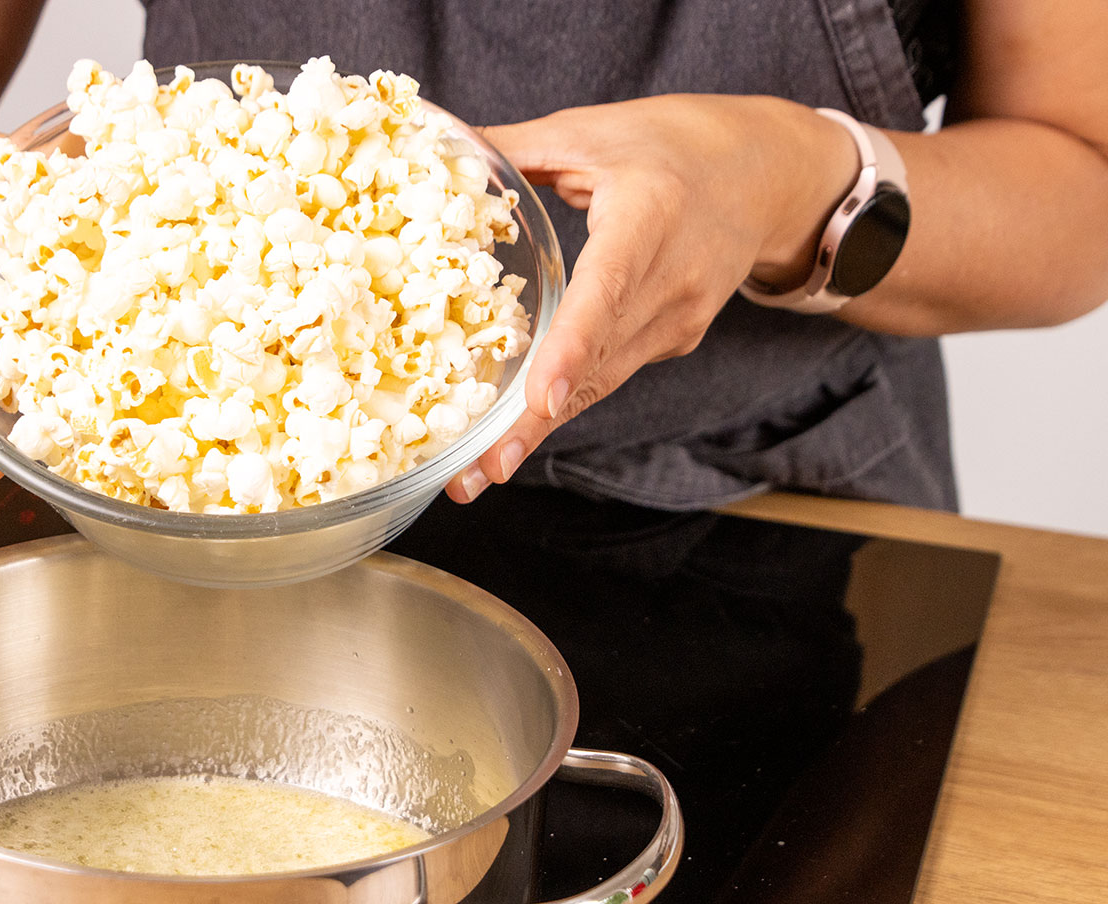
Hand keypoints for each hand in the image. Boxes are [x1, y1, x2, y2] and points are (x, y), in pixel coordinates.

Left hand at [446, 95, 857, 502]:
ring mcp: (678, 320)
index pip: (605, 293)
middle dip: (531, 424)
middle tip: (472, 475)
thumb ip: (511, 147)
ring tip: (474, 476)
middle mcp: (671, 282)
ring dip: (536, 433)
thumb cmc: (673, 142)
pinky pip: (606, 376)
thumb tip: (432, 149)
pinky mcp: (673, 340)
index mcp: (649, 218)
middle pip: (595, 365)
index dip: (570, 350)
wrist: (767, 170)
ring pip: (598, 385)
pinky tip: (508, 433)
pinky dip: (559, 401)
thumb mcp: (590, 131)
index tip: (540, 401)